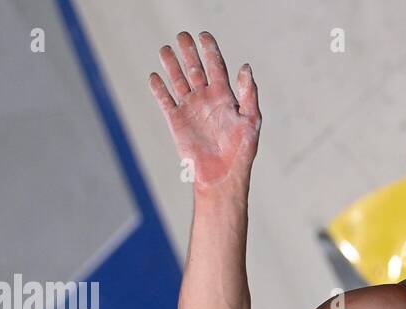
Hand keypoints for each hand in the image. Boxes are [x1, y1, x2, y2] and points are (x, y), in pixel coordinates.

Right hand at [149, 32, 260, 191]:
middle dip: (188, 51)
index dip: (209, 49)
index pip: (215, 65)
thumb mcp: (251, 120)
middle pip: (194, 67)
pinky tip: (155, 77)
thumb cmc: (241, 152)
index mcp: (225, 96)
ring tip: (166, 50)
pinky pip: (165, 100)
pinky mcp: (176, 120)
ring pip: (178, 79)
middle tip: (182, 36)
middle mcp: (206, 98)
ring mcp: (190, 108)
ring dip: (171, 65)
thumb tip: (245, 67)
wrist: (222, 176)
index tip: (203, 35)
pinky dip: (158, 88)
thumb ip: (249, 93)